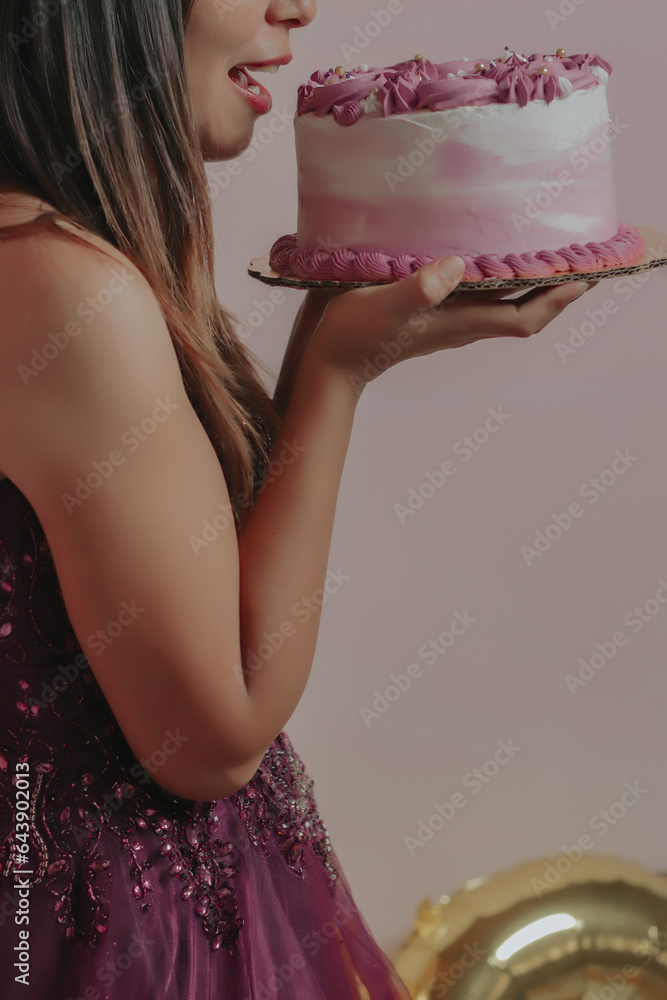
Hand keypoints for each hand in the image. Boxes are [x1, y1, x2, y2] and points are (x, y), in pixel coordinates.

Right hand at [306, 256, 598, 386]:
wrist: (326, 363)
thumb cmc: (352, 338)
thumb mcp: (383, 308)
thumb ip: (418, 289)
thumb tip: (454, 268)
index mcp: (459, 322)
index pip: (524, 317)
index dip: (557, 300)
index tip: (588, 276)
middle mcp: (461, 322)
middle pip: (522, 309)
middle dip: (554, 287)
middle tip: (582, 254)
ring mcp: (446, 319)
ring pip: (502, 302)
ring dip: (528, 281)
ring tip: (547, 247)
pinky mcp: (429, 310)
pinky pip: (477, 294)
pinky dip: (496, 276)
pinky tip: (490, 251)